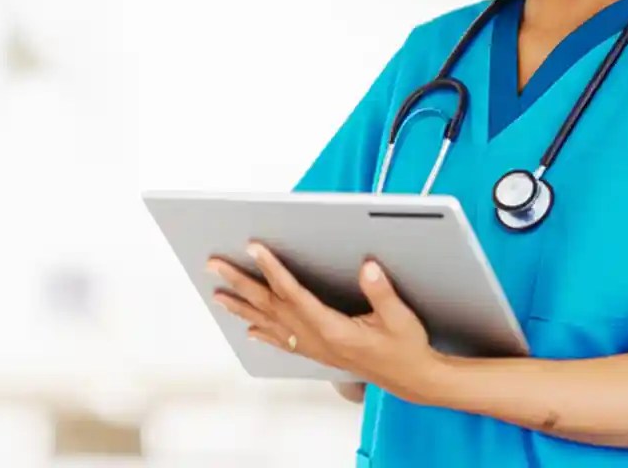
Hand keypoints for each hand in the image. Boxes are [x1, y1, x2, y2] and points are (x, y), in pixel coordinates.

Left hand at [208, 242, 442, 402]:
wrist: (411, 378)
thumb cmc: (405, 349)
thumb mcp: (400, 317)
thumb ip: (381, 292)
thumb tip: (367, 266)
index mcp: (333, 329)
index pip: (294, 293)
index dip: (272, 269)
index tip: (254, 249)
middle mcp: (317, 340)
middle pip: (271, 306)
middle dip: (241, 283)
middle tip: (216, 266)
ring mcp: (315, 348)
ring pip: (270, 324)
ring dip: (242, 307)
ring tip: (218, 294)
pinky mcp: (319, 352)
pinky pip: (281, 340)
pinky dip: (262, 332)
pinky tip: (248, 328)